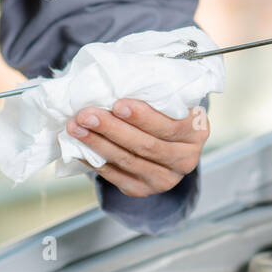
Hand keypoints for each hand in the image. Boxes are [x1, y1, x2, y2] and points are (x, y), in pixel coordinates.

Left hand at [67, 99, 209, 197]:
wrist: (167, 138)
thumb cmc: (164, 109)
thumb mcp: (170, 98)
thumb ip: (155, 92)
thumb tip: (117, 81)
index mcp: (196, 132)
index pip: (169, 126)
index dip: (143, 117)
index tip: (118, 104)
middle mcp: (185, 159)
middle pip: (146, 145)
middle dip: (112, 129)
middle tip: (86, 115)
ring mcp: (165, 179)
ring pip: (127, 161)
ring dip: (97, 144)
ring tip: (75, 128)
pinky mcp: (143, 189)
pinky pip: (115, 176)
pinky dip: (94, 161)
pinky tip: (78, 147)